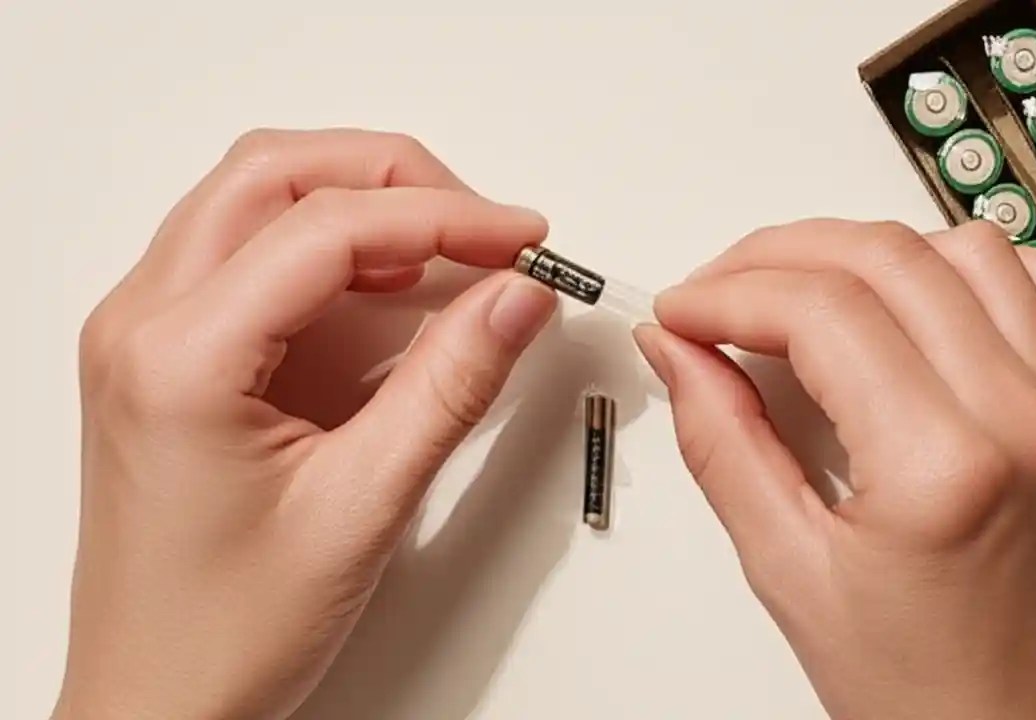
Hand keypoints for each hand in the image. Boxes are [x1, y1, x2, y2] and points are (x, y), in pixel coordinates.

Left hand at [56, 129, 557, 719]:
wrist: (155, 705)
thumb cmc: (222, 633)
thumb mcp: (363, 505)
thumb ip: (451, 385)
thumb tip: (516, 296)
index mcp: (177, 358)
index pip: (326, 228)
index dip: (443, 217)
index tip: (521, 241)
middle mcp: (142, 324)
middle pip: (275, 174)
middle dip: (393, 179)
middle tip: (486, 226)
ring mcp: (146, 335)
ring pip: (257, 201)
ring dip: (362, 206)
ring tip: (454, 253)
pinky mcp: (170, 355)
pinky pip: (251, 259)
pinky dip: (332, 253)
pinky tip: (395, 292)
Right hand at [635, 220, 1035, 719]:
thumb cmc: (926, 699)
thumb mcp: (791, 573)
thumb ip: (724, 444)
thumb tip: (678, 353)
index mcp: (945, 466)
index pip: (818, 311)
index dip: (727, 295)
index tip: (684, 312)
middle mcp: (1027, 420)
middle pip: (887, 258)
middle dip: (778, 256)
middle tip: (720, 291)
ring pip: (971, 249)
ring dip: (873, 250)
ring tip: (810, 291)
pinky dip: (985, 269)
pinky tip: (929, 298)